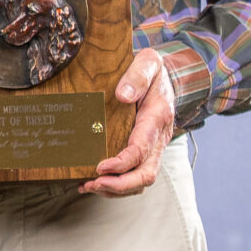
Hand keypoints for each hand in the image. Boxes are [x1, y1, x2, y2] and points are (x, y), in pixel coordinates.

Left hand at [83, 50, 175, 195]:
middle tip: (92, 184)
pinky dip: (115, 184)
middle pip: (146, 174)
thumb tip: (123, 95)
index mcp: (157, 117)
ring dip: (115, 189)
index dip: (122, 163)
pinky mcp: (144, 152)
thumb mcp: (148, 62)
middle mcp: (158, 137)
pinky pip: (134, 175)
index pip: (142, 150)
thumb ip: (137, 75)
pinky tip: (92, 182)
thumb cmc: (150, 69)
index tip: (100, 167)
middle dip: (119, 185)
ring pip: (140, 180)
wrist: (161, 76)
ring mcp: (153, 147)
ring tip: (88, 186)